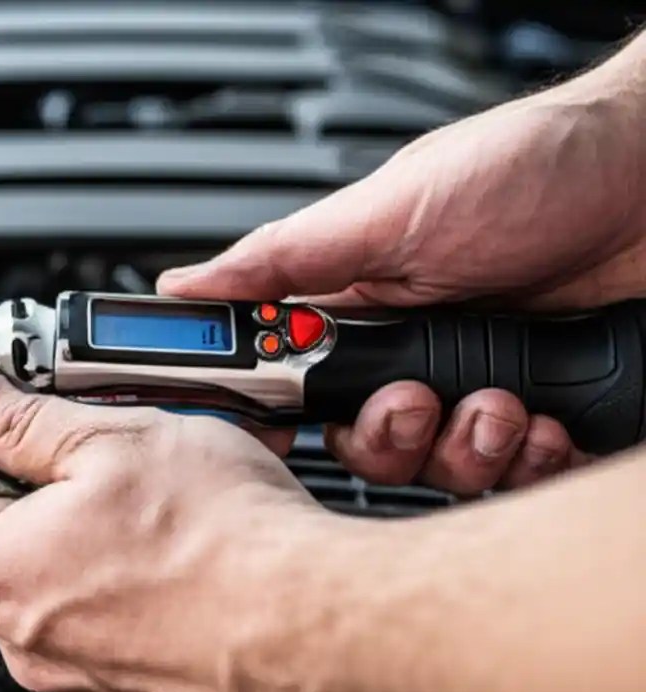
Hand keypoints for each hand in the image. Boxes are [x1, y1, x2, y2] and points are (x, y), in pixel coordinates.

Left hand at [0, 358, 349, 691]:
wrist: (317, 627)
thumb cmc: (227, 542)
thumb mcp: (110, 438)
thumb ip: (15, 416)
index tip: (3, 409)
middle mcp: (22, 635)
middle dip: (37, 475)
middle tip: (95, 438)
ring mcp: (74, 667)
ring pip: (54, 569)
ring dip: (86, 521)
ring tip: (148, 488)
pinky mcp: (125, 682)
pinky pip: (99, 609)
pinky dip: (122, 570)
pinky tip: (171, 542)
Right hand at [158, 79, 644, 491]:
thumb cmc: (534, 169)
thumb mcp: (394, 208)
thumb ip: (288, 255)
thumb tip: (189, 283)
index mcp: (360, 307)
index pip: (293, 380)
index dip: (283, 414)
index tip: (292, 424)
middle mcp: (412, 349)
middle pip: (364, 443)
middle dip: (391, 437)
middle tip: (416, 399)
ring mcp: (476, 382)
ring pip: (438, 468)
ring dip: (470, 447)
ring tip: (504, 399)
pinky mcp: (540, 410)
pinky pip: (516, 476)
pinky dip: (533, 462)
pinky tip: (548, 420)